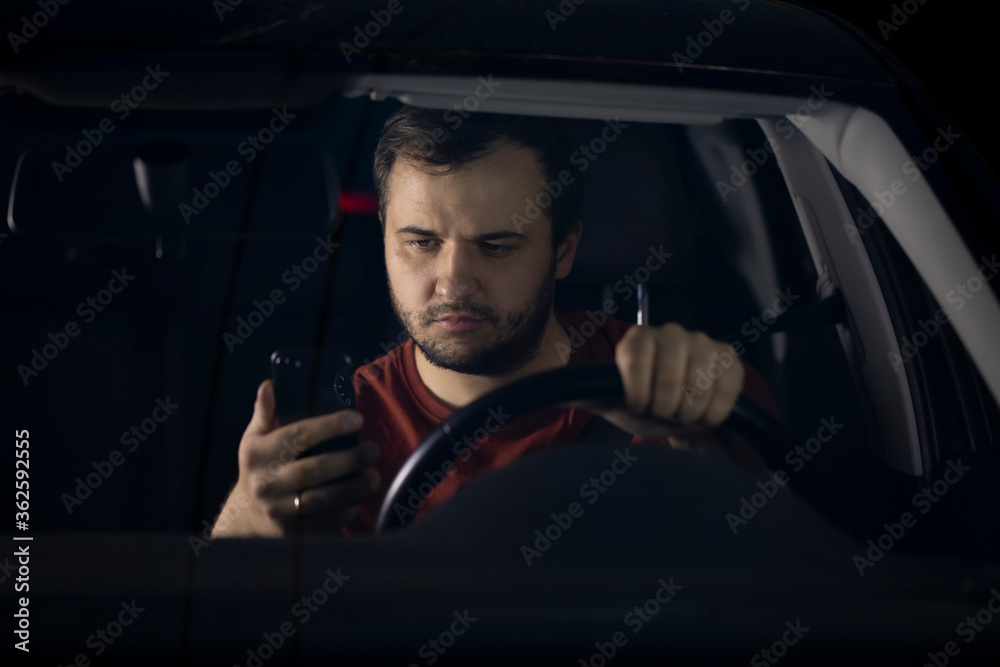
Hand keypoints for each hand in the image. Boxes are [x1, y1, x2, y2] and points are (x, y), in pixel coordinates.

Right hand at [211, 380, 379, 537]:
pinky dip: (348, 510)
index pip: (297, 436)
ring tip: (374, 475)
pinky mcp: (293, 535)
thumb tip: (271, 385)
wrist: (246, 518)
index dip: (330, 426)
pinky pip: (327, 523)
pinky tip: (361, 497)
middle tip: (373, 449)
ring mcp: (278, 512)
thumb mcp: (254, 439)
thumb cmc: (260, 468)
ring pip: (324, 500)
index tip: (357, 418)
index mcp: (257, 455)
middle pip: (314, 470)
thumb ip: (265, 413)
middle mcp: (266, 484)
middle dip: (350, 458)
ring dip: (355, 487)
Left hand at [589, 322, 745, 438]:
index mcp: (638, 339)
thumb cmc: (641, 405)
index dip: (638, 395)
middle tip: (662, 413)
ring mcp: (703, 342)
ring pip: (699, 385)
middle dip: (664, 409)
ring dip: (689, 413)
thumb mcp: (609, 401)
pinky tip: (704, 414)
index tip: (638, 405)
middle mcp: (671, 333)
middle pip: (669, 379)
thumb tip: (549, 392)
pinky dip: (714, 413)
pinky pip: (726, 390)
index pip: (635, 363)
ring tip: (682, 414)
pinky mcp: (729, 358)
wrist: (678, 416)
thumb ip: (581, 394)